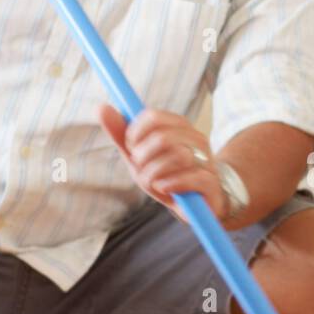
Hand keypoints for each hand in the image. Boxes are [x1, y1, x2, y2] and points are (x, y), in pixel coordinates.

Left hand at [99, 104, 228, 221]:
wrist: (196, 205)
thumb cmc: (167, 176)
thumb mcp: (139, 156)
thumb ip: (121, 134)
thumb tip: (101, 107)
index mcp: (179, 126)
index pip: (153, 117)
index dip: (135, 133)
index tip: (132, 148)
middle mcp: (196, 139)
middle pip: (163, 137)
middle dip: (143, 157)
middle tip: (141, 167)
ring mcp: (207, 159)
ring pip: (178, 156)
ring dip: (155, 173)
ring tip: (153, 182)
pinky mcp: (212, 182)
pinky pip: (191, 177)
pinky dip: (170, 184)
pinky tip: (165, 189)